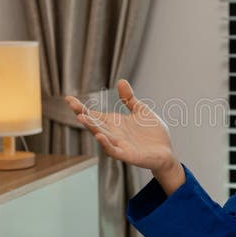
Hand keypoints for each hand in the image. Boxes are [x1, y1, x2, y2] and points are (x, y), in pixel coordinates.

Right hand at [65, 79, 185, 194]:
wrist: (166, 151)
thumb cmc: (152, 133)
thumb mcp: (140, 111)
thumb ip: (129, 99)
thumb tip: (121, 81)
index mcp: (114, 123)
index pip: (94, 114)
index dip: (81, 108)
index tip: (68, 98)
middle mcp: (113, 133)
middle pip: (94, 124)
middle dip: (83, 115)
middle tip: (73, 106)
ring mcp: (119, 144)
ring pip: (101, 136)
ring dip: (92, 127)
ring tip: (81, 117)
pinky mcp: (127, 155)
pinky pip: (114, 151)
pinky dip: (106, 145)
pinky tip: (100, 136)